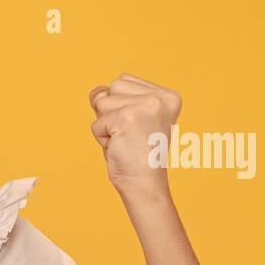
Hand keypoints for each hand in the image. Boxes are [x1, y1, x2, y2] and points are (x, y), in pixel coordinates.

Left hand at [87, 73, 180, 198]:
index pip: (124, 81)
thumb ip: (114, 98)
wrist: (144, 184)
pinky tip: (119, 147)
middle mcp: (160, 97)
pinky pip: (96, 123)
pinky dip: (101, 138)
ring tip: (124, 140)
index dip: (120, 106)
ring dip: (106, 125)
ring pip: (102, 102)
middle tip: (129, 135)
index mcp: (168, 95)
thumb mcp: (128, 118)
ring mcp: (145, 105)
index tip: (137, 128)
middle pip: (112, 88)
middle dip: (111, 113)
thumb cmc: (135, 154)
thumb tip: (96, 91)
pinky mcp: (127, 118)